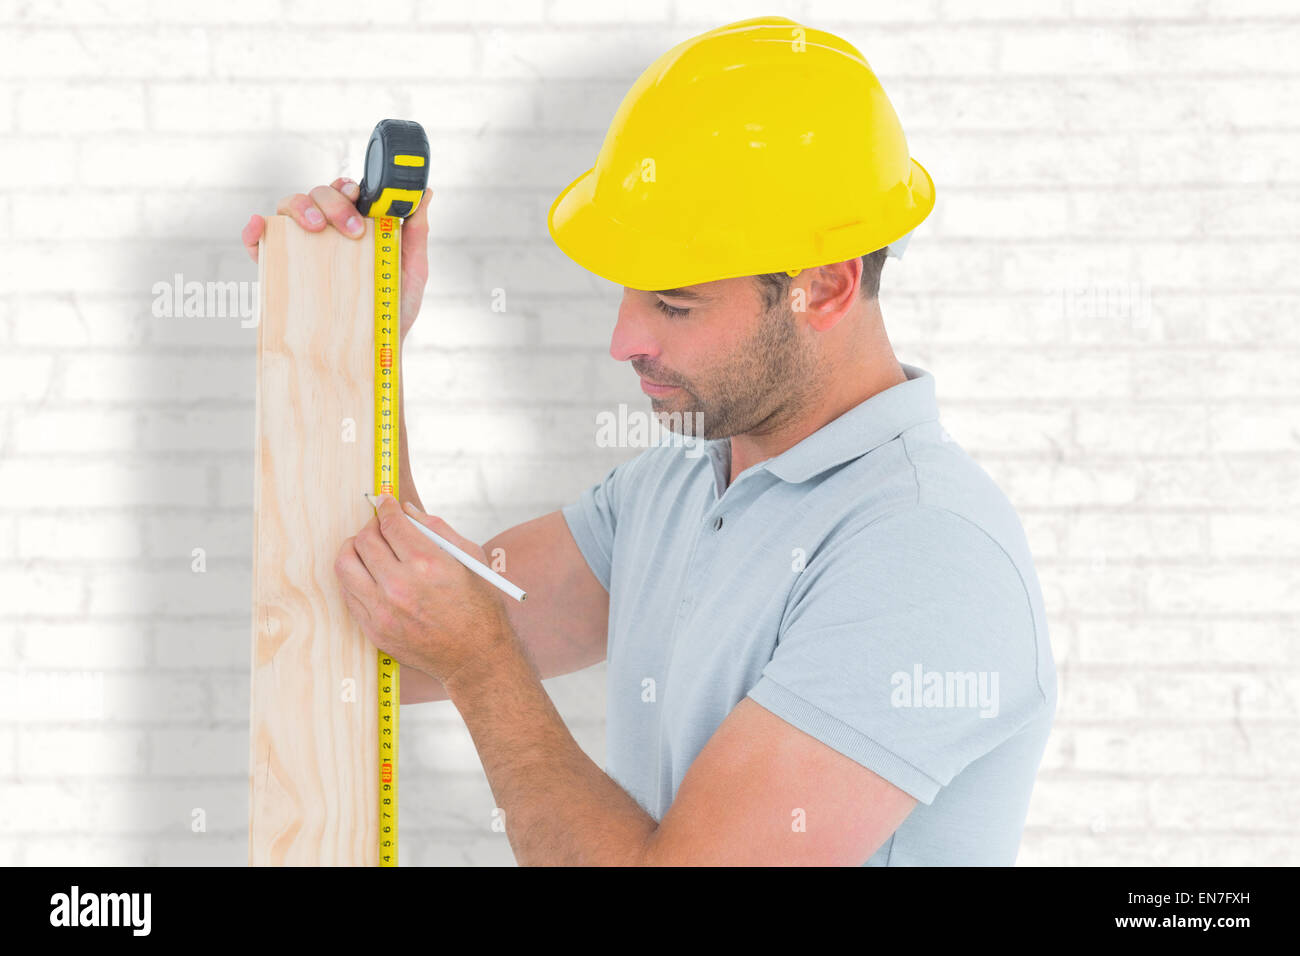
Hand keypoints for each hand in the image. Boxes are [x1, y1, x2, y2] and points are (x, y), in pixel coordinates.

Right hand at [242, 180, 432, 338]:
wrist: (377, 351)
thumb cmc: (393, 308)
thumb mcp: (412, 270)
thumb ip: (417, 231)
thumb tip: (424, 193)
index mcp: (353, 225)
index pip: (343, 192)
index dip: (346, 187)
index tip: (358, 197)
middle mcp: (325, 231)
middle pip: (317, 196)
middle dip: (333, 203)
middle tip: (352, 230)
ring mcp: (302, 249)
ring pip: (288, 210)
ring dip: (300, 209)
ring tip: (317, 228)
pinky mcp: (281, 270)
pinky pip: (261, 244)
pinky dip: (255, 231)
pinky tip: (259, 226)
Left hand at [334, 494, 514, 688]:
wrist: (476, 657)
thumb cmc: (479, 605)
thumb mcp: (470, 558)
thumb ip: (436, 528)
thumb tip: (406, 509)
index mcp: (428, 565)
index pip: (391, 524)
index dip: (386, 507)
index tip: (385, 501)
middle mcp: (400, 587)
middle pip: (365, 540)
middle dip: (372, 525)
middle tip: (381, 525)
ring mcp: (383, 611)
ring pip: (345, 564)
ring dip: (354, 548)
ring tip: (369, 548)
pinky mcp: (373, 629)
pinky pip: (348, 592)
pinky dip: (355, 576)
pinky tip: (371, 573)